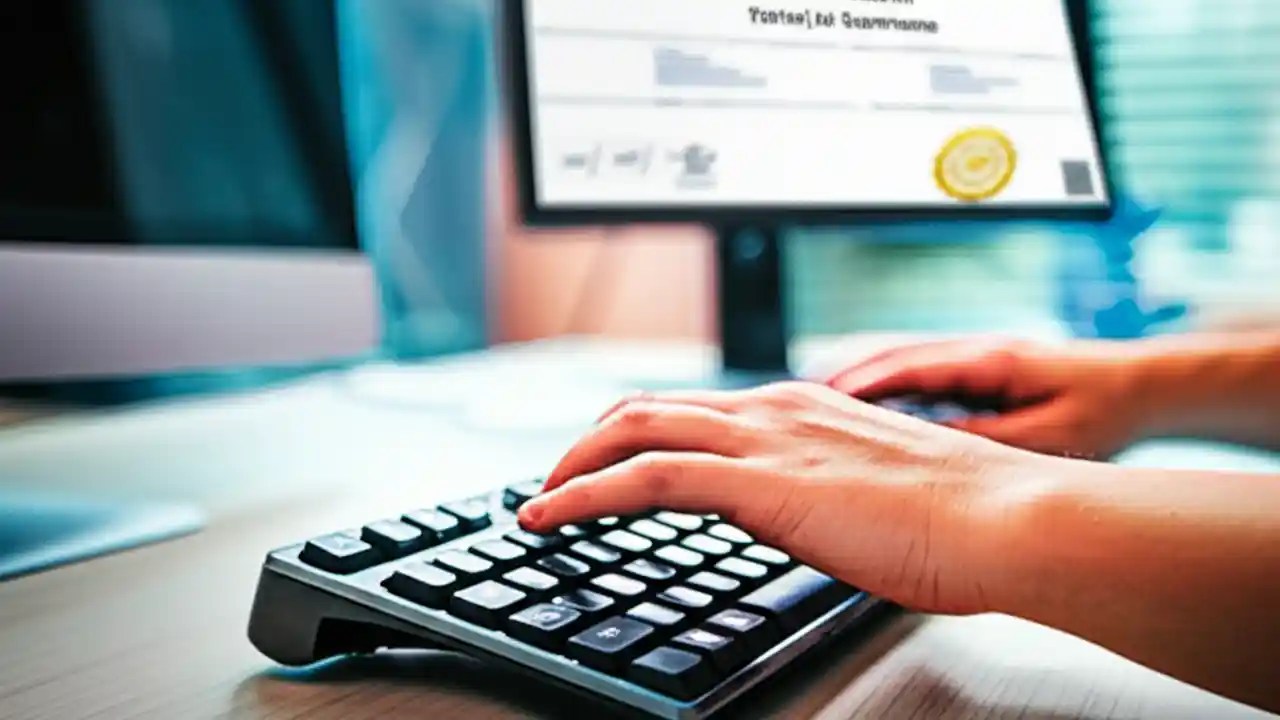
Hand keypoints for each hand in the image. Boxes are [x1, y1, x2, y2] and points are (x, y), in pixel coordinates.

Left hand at [518, 382, 1039, 615]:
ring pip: (635, 429)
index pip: (696, 410)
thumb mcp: (873, 497)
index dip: (639, 433)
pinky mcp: (757, 480)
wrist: (1003, 519)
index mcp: (800, 409)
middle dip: (590, 440)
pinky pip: (645, 477)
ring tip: (540, 501)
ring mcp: (763, 438)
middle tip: (558, 478)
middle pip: (649, 406)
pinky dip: (585, 494)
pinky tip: (553, 516)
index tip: (608, 464)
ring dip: (573, 465)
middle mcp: (773, 409)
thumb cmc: (959, 519)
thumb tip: (795, 516)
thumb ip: (822, 494)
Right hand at [826, 338, 1151, 459]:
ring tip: (810, 408)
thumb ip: (989, 438)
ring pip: (899, 367)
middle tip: (793, 401)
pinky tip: (859, 414)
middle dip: (841, 380)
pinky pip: (915, 378)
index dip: (861, 383)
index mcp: (988, 362)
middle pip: (891, 360)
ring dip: (857, 385)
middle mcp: (972, 353)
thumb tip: (929, 448)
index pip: (910, 367)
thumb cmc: (1104, 409)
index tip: (820, 399)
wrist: (1144, 388)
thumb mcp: (1049, 434)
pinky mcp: (974, 374)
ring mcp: (971, 360)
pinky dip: (882, 393)